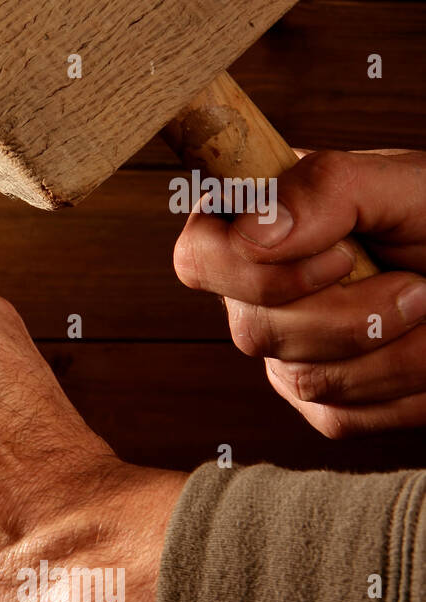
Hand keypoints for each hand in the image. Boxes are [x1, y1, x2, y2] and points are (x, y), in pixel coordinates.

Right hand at [173, 150, 425, 435]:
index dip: (261, 275)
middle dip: (354, 316)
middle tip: (418, 284)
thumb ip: (322, 188)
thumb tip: (249, 237)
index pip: (198, 259)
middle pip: (256, 331)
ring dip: (397, 351)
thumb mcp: (399, 185)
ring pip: (305, 380)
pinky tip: (425, 346)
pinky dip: (405, 388)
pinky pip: (340, 416)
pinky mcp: (320, 402)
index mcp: (255, 224)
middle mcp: (255, 293)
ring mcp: (283, 351)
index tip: (343, 255)